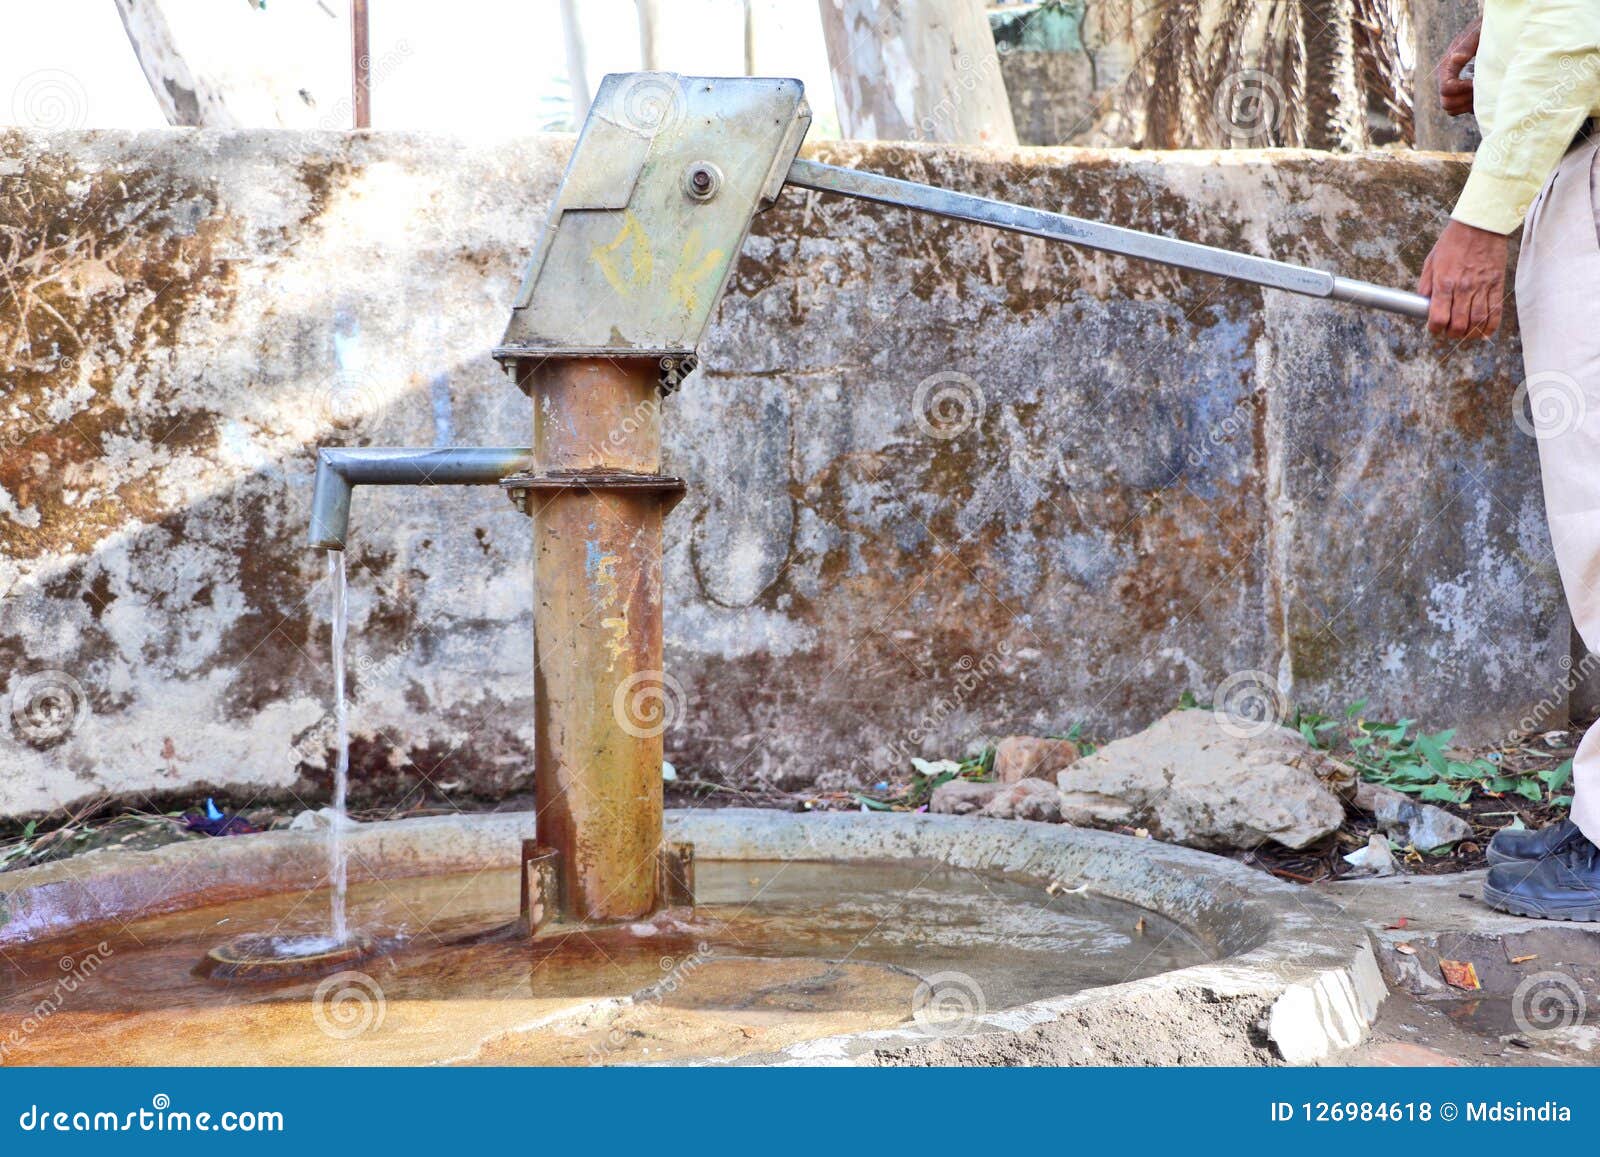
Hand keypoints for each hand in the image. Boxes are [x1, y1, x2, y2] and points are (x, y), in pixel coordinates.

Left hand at [1418, 219, 1507, 340]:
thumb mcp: (1432, 261)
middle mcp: (1463, 287)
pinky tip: (1483, 332)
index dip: (1435, 329)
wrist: (1481, 224)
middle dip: (1451, 334)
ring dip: (1469, 334)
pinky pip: (1495, 312)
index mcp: (1444, 282)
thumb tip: (1422, 305)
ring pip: (1477, 322)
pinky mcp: (1497, 284)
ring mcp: (1482, 286)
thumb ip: (1426, 284)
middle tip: (1449, 332)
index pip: (1439, 317)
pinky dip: (1489, 327)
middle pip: (1459, 324)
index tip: (1434, 328)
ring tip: (1464, 334)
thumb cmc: (1453, 241)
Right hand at [1436, 19, 1480, 116]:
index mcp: (1447, 65)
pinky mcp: (1462, 91)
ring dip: (1468, 105)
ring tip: (1484, 93)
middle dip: (1464, 100)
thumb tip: (1456, 58)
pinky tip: (1485, 94)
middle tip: (1482, 90)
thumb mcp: (1477, 33)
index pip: (1446, 89)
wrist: (1493, 27)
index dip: (1462, 89)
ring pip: (1452, 109)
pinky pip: (1461, 109)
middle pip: (1446, 103)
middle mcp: (1447, 78)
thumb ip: (1466, 46)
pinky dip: (1472, 107)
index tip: (1478, 81)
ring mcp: (1453, 86)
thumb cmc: (1486, 29)